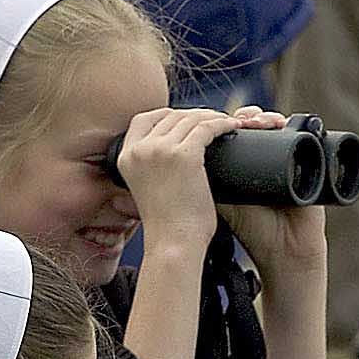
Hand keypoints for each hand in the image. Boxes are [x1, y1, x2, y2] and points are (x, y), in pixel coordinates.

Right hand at [115, 107, 242, 255]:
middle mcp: (139, 150)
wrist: (173, 244)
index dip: (168, 115)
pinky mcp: (184, 155)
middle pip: (170, 116)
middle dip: (195, 115)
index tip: (187, 120)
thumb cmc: (167, 224)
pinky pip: (208, 127)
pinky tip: (233, 127)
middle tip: (214, 121)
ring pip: (191, 119)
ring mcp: (161, 150)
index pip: (144, 119)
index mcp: (125, 157)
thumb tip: (171, 149)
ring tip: (227, 123)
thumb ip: (152, 166)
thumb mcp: (147, 187)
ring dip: (212, 117)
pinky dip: (223, 124)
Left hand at [216, 106, 327, 283]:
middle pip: (255, 124)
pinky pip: (302, 134)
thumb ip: (201, 183)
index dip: (223, 124)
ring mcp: (289, 157)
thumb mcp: (222, 202)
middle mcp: (267, 156)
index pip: (234, 133)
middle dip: (245, 117)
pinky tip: (279, 123)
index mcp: (246, 162)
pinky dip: (291, 124)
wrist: (284, 249)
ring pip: (275, 126)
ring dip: (265, 118)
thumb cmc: (253, 230)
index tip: (210, 122)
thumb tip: (170, 162)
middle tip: (236, 120)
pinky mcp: (310, 161)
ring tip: (255, 121)